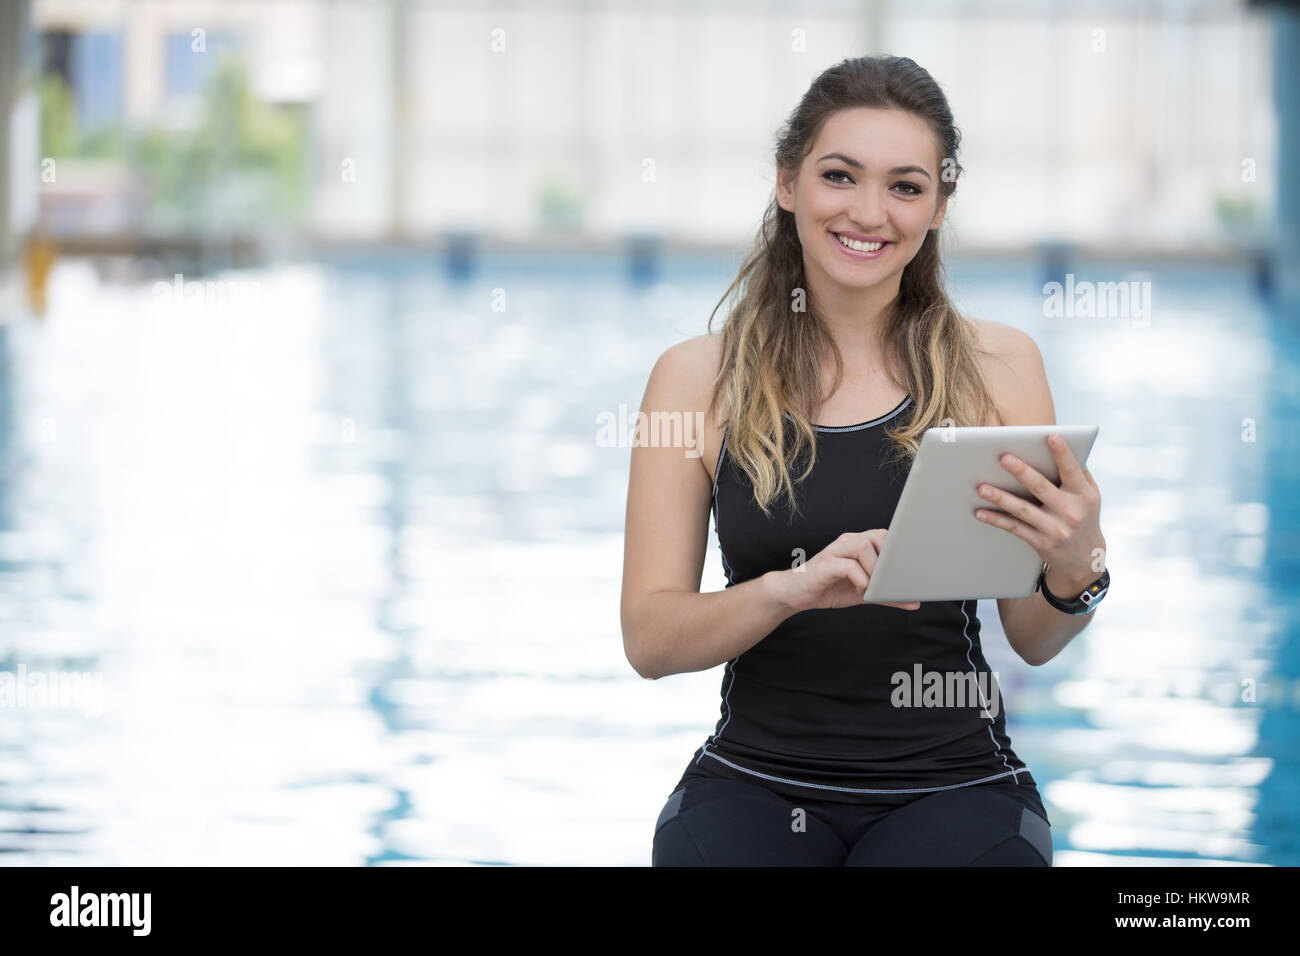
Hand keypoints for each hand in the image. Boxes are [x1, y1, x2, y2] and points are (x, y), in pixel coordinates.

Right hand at [767, 530, 920, 612]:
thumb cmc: (829, 588)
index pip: (885, 537)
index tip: (911, 567)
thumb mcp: (863, 594)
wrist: (795, 594)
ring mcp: (835, 551)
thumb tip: (914, 603)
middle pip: (877, 537)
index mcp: (858, 544)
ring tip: (874, 586)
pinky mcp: (824, 565)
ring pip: (863, 545)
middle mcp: (847, 542)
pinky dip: (859, 577)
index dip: (899, 550)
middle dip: (888, 559)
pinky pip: (847, 564)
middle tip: (890, 580)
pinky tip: (862, 589)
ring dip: (874, 568)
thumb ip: (886, 596)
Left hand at [973, 434, 1105, 594]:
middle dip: (1022, 472)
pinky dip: (996, 519)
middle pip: (1041, 488)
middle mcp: (1070, 511)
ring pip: (1022, 510)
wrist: (1085, 558)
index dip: (1062, 453)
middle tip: (1003, 458)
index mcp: (1083, 495)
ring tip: (981, 487)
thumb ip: (1080, 473)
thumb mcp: (1090, 496)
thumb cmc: (1084, 516)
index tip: (1050, 436)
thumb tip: (1066, 446)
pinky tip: (980, 511)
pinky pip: (1014, 528)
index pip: (1072, 470)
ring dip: (1000, 498)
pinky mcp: (1041, 542)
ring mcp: (1055, 528)